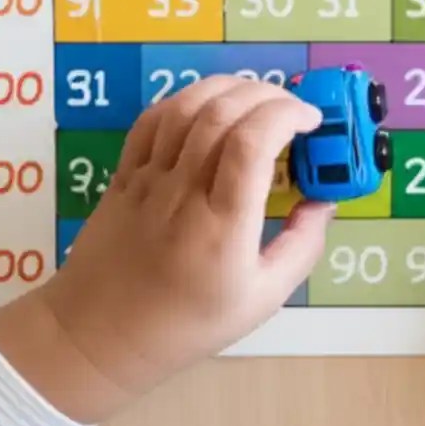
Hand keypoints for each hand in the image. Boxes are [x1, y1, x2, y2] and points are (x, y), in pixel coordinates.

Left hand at [0, 76, 333, 423]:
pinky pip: (152, 120)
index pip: (252, 144)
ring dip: (229, 87)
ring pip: (186, 106)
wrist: (100, 337)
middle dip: (268, 95)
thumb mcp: (262, 298)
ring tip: (258, 98)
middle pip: (222, 113)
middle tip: (293, 109)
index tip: (311, 121)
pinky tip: (210, 106)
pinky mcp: (123, 175)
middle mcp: (183, 194)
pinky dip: (186, 99)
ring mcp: (147, 180)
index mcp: (222, 227)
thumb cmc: (187, 324)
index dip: (287, 116)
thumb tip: (324, 202)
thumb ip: (302, 247)